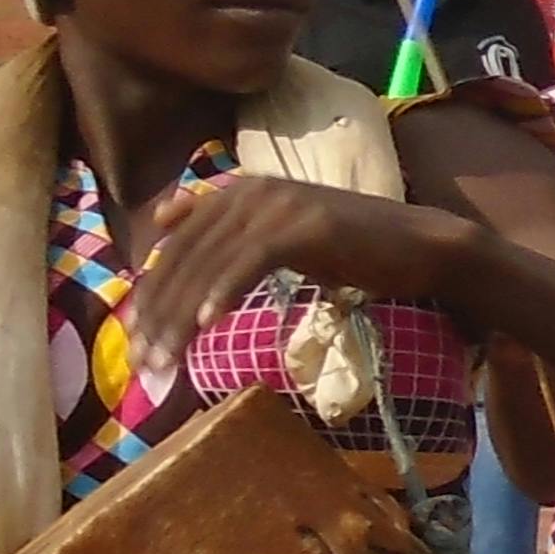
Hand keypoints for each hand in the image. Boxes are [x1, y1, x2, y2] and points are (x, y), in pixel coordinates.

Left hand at [128, 177, 474, 367]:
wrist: (419, 246)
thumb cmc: (352, 249)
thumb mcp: (282, 236)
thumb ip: (230, 232)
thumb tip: (167, 219)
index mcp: (237, 193)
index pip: (175, 246)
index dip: (151, 294)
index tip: (134, 342)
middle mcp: (250, 191)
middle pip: (185, 257)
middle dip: (158, 313)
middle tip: (142, 362)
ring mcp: (278, 204)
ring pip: (211, 263)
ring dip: (182, 315)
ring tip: (167, 358)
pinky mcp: (304, 224)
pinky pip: (252, 260)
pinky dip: (226, 290)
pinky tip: (209, 324)